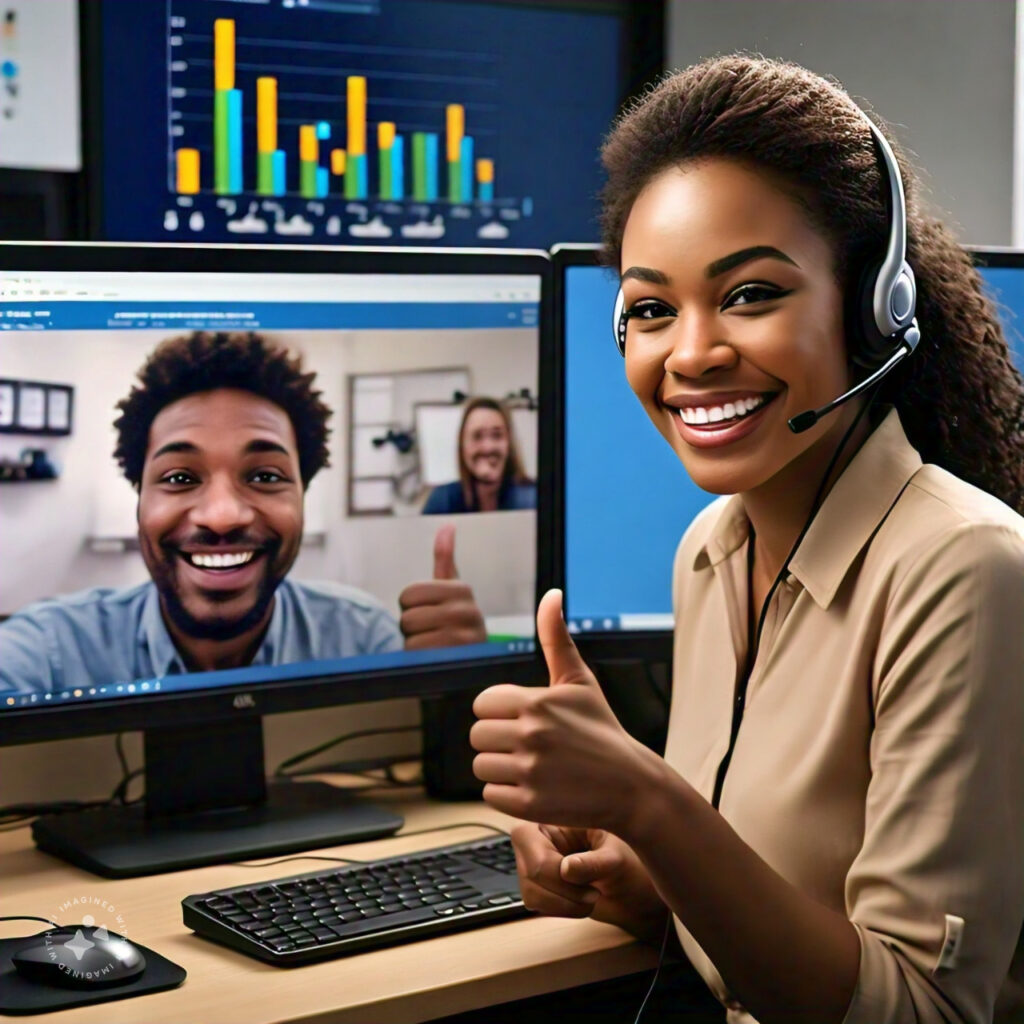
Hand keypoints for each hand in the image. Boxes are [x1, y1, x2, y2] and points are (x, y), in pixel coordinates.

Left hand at [398, 524, 486, 649]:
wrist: (472, 657)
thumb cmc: (455, 620)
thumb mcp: (451, 589)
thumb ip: (445, 559)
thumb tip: (447, 526)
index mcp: (462, 590)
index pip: (408, 594)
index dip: (410, 605)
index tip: (429, 609)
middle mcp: (468, 612)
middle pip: (408, 618)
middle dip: (412, 627)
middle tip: (430, 630)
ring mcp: (464, 639)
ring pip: (411, 639)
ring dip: (414, 644)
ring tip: (433, 643)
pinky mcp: (455, 661)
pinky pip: (416, 657)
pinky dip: (418, 660)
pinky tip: (433, 657)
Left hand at [470, 589, 658, 833]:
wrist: (631, 784)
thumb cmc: (600, 729)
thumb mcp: (579, 681)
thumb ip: (555, 637)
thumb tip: (552, 592)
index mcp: (536, 701)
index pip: (483, 703)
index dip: (499, 712)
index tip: (523, 720)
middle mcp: (531, 734)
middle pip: (478, 735)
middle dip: (497, 741)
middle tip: (528, 746)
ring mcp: (529, 771)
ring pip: (481, 766)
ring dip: (500, 769)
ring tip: (530, 766)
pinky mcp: (529, 805)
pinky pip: (490, 795)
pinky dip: (507, 794)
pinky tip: (534, 787)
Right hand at [510, 822, 666, 940]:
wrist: (636, 888)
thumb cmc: (631, 860)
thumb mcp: (619, 857)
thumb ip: (595, 863)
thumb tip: (566, 869)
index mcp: (555, 812)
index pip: (528, 839)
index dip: (554, 868)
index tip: (589, 882)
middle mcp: (538, 833)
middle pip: (530, 871)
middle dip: (564, 891)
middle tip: (593, 894)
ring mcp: (535, 858)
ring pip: (530, 891)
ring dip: (563, 904)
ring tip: (590, 898)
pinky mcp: (538, 882)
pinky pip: (534, 902)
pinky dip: (560, 909)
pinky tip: (580, 902)